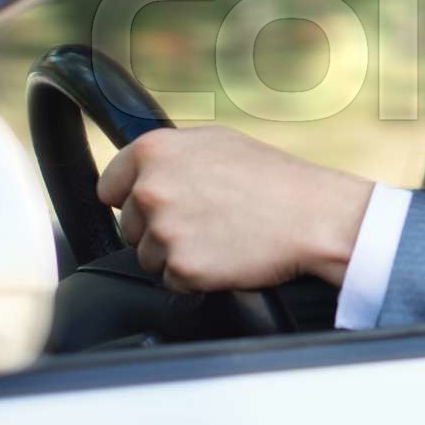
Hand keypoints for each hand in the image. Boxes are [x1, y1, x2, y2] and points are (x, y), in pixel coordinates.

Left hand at [97, 126, 372, 291]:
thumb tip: (139, 169)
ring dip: (178, 253)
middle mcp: (151, 189)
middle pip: (128, 225)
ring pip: (147, 256)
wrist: (314, 216)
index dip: (134, 198)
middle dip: (160, 228)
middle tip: (207, 219)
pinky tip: (226, 256)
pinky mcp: (181, 267)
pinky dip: (197, 276)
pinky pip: (172, 281)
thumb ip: (170, 154)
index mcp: (155, 151)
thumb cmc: (275, 179)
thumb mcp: (218, 143)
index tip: (160, 204)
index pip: (109, 187)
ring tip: (221, 236)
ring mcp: (164, 230)